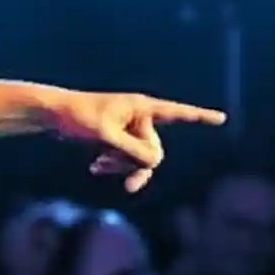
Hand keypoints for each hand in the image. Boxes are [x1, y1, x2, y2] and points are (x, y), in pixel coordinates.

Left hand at [51, 91, 225, 192]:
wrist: (52, 115)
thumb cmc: (77, 118)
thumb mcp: (106, 136)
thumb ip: (133, 151)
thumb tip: (156, 163)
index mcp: (142, 107)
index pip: (178, 112)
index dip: (200, 117)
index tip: (222, 118)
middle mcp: (139, 117)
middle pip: (154, 151)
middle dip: (133, 162)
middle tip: (107, 159)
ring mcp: (128, 129)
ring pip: (140, 159)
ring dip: (121, 166)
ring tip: (98, 165)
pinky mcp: (117, 139)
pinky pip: (126, 161)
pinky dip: (113, 166)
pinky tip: (94, 167)